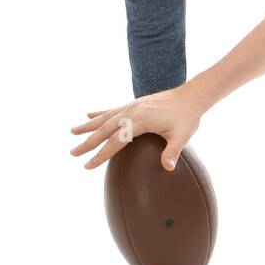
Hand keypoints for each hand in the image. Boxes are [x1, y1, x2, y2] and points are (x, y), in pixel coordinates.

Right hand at [68, 84, 207, 170]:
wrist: (192, 95)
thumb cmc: (187, 117)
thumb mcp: (182, 135)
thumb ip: (172, 151)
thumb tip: (168, 168)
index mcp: (140, 120)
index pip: (116, 141)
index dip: (101, 154)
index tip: (88, 165)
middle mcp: (132, 111)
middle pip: (105, 129)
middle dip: (88, 142)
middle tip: (73, 153)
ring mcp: (132, 106)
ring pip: (105, 118)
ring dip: (88, 126)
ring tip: (72, 132)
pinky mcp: (134, 103)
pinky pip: (112, 109)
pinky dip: (100, 113)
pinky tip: (89, 115)